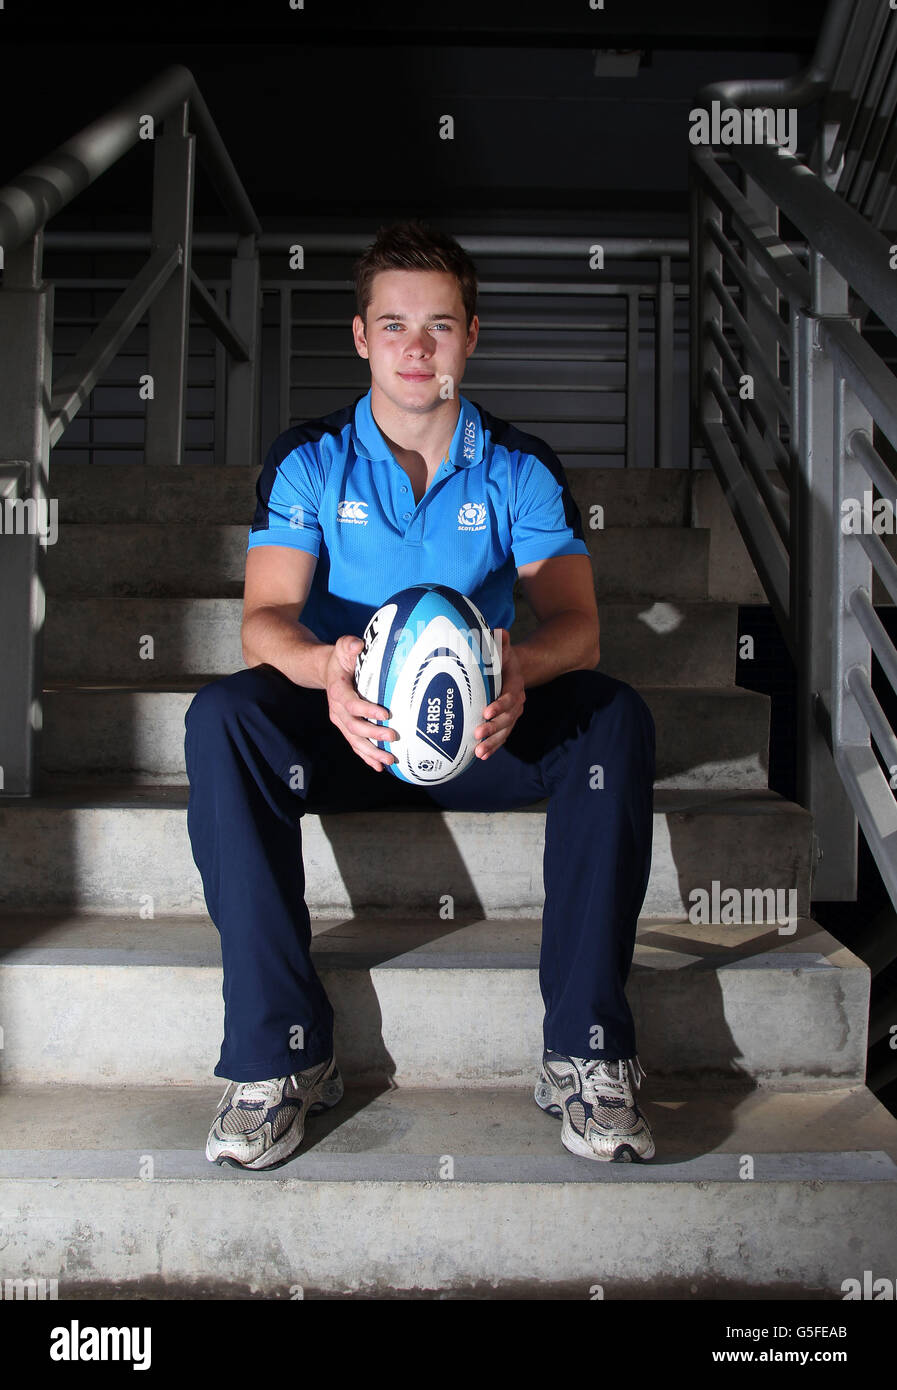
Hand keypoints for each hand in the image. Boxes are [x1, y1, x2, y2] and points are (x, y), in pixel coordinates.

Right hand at [324, 635, 397, 771]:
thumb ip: (348, 645)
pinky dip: (366, 757)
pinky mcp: (346, 728)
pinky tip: (379, 766)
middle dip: (373, 734)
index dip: (366, 710)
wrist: (328, 671)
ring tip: (389, 759)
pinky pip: (355, 745)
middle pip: (354, 726)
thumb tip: (358, 644)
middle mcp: (337, 709)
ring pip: (355, 741)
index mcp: (338, 691)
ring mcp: (341, 721)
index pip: (351, 703)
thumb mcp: (343, 647)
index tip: (385, 714)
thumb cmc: (341, 659)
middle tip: (393, 737)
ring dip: (371, 752)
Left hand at [473, 628, 524, 759]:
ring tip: (479, 752)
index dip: (500, 705)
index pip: (509, 697)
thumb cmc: (502, 659)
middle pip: (507, 719)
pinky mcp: (505, 724)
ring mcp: (512, 716)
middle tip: (478, 733)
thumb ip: (501, 642)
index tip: (487, 711)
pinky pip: (501, 738)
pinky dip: (493, 747)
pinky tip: (481, 756)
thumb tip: (500, 632)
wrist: (513, 671)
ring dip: (492, 743)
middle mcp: (517, 703)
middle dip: (493, 728)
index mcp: (515, 686)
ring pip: (504, 732)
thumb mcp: (502, 648)